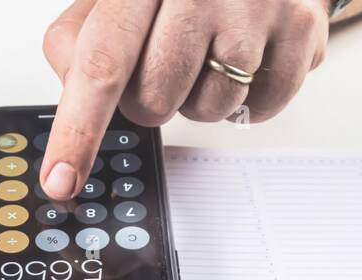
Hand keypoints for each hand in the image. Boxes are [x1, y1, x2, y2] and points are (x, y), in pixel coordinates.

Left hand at [40, 0, 329, 199]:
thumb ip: (82, 36)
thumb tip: (72, 89)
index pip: (101, 62)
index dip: (79, 129)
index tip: (62, 180)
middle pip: (153, 101)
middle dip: (151, 101)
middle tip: (169, 61)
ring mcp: (254, 5)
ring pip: (207, 111)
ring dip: (202, 97)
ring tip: (214, 50)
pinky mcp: (299, 28)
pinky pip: (259, 108)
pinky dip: (249, 98)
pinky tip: (249, 55)